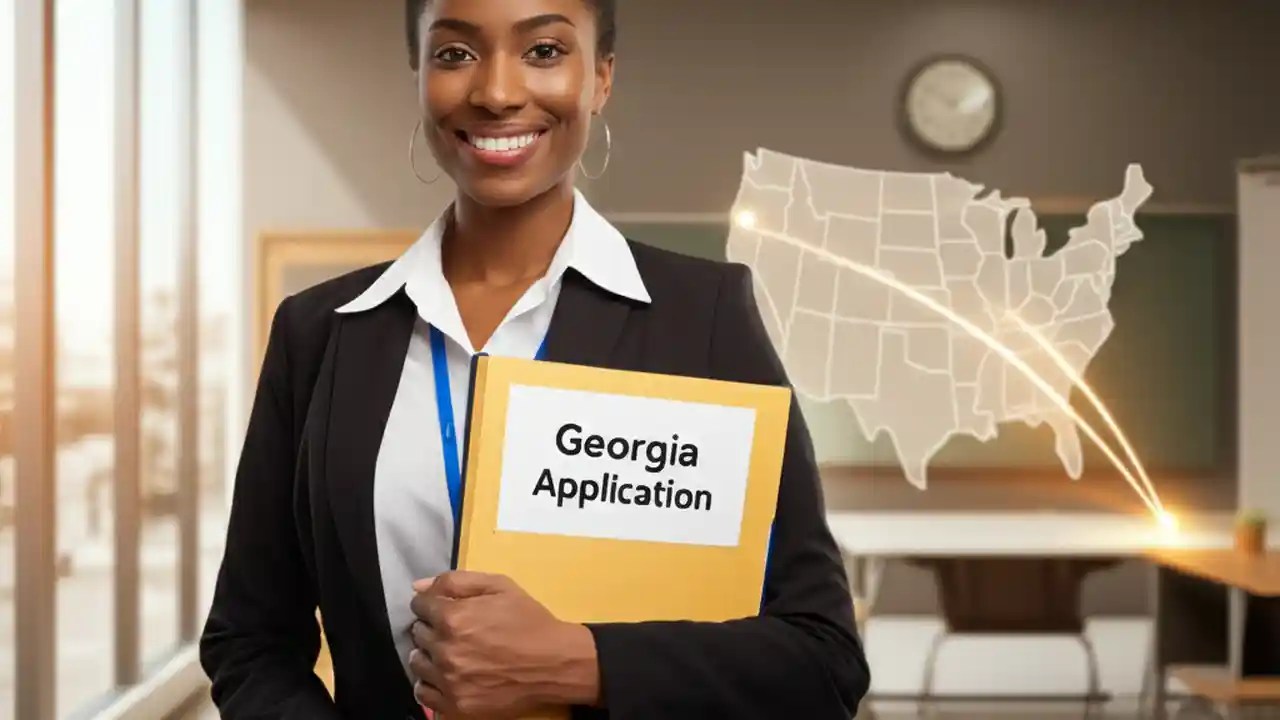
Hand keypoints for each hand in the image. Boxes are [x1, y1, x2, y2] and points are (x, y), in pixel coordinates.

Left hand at [408, 571, 599, 717]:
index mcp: (453, 617)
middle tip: (455, 630)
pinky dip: (430, 682)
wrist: (554, 663)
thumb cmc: (529, 620)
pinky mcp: (456, 704)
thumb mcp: (499, 586)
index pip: (419, 605)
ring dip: (429, 654)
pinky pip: (424, 693)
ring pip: (417, 662)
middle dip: (432, 627)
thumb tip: (418, 586)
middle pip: (418, 633)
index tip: (445, 608)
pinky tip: (446, 675)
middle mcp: (445, 649)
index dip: (432, 604)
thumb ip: (455, 581)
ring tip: (451, 652)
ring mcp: (449, 680)